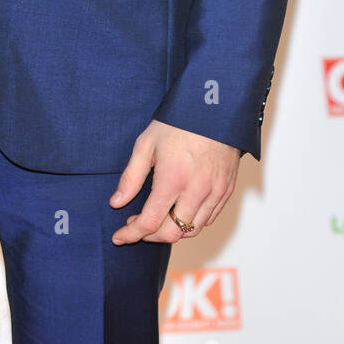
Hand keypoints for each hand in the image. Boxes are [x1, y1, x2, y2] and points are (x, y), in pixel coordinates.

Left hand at [109, 119, 239, 243]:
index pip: (149, 223)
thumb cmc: (178, 122)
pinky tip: (179, 212)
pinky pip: (209, 219)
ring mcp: (215, 192)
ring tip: (157, 219)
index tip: (119, 236)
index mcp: (173, 179)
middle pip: (172, 233)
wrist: (216, 106)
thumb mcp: (147, 143)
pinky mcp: (227, 190)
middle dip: (150, 237)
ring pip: (193, 230)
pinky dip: (192, 223)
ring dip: (172, 231)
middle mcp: (197, 191)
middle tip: (137, 226)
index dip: (131, 234)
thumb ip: (131, 176)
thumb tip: (116, 202)